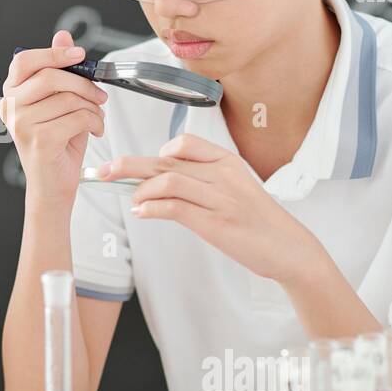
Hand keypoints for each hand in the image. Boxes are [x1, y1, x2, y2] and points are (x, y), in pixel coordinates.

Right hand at [0, 29, 107, 206]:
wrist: (52, 187)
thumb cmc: (57, 145)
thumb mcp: (59, 102)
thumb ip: (59, 70)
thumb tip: (63, 36)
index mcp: (11, 94)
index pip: (24, 61)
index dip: (53, 53)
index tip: (79, 55)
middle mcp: (11, 108)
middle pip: (50, 77)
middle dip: (84, 83)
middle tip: (100, 95)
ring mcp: (22, 125)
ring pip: (69, 98)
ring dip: (93, 107)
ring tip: (97, 117)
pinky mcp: (40, 140)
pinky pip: (77, 117)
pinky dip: (95, 122)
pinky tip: (95, 130)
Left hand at [98, 133, 321, 283]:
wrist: (288, 248)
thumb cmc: (258, 220)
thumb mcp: (234, 188)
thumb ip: (202, 179)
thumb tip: (160, 180)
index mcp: (227, 161)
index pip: (184, 142)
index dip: (155, 151)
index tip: (135, 165)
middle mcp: (222, 174)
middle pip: (166, 160)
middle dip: (128, 165)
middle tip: (103, 171)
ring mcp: (220, 198)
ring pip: (167, 180)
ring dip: (140, 189)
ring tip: (132, 200)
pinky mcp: (215, 223)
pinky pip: (174, 207)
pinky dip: (151, 207)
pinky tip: (142, 212)